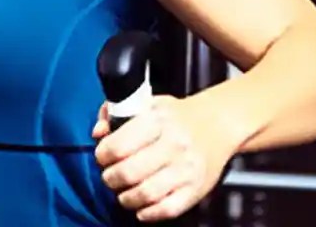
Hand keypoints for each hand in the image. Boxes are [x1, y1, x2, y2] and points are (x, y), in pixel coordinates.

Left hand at [92, 95, 238, 221]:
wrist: (218, 124)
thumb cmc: (175, 115)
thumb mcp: (144, 102)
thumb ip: (114, 112)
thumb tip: (98, 132)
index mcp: (157, 121)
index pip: (118, 146)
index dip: (102, 155)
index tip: (102, 157)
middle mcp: (174, 145)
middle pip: (128, 172)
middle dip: (110, 178)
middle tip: (110, 176)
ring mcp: (187, 169)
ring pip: (146, 194)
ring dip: (126, 198)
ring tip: (123, 193)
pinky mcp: (196, 189)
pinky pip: (168, 209)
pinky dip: (149, 213)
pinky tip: (141, 208)